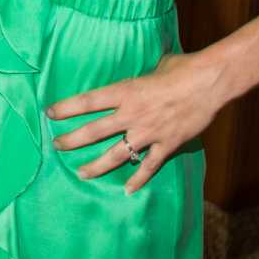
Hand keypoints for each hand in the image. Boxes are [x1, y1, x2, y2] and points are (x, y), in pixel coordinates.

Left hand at [46, 52, 228, 192]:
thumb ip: (140, 78)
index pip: (87, 102)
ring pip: (116, 154)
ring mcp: (149, 132)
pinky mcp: (167, 144)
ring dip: (97, 165)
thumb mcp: (153, 67)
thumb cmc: (181, 69)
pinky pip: (149, 166)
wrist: (210, 82)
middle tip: (56, 146)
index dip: (66, 108)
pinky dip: (138, 179)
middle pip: (94, 131)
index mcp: (125, 91)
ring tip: (81, 173)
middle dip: (72, 140)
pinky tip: (128, 191)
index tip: (49, 114)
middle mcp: (131, 114)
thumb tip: (138, 77)